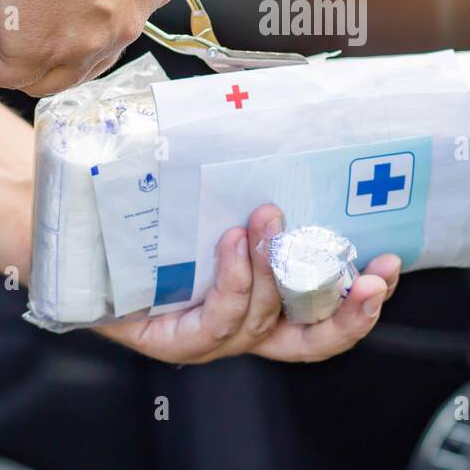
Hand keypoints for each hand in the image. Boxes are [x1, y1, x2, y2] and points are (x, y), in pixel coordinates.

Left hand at [96, 205, 402, 363]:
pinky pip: (216, 320)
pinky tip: (231, 243)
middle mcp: (244, 327)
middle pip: (312, 342)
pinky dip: (232, 281)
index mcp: (266, 303)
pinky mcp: (172, 341)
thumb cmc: (151, 215)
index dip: (362, 303)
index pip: (327, 319)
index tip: (389, 264)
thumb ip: (256, 184)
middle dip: (348, 312)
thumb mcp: (216, 197)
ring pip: (262, 319)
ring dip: (272, 267)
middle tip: (371, 276)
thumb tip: (294, 128)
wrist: (79, 234)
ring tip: (267, 217)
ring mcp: (210, 338)